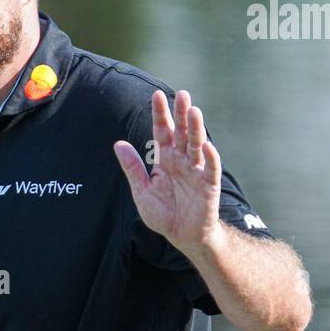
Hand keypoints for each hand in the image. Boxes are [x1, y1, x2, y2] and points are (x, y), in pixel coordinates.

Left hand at [113, 89, 221, 255]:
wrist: (182, 236)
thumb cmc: (163, 213)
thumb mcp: (142, 190)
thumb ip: (133, 168)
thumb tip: (118, 144)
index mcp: (165, 159)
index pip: (162, 132)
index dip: (160, 114)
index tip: (157, 95)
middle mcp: (182, 161)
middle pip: (183, 133)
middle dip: (182, 114)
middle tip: (182, 94)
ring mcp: (196, 171)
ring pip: (197, 146)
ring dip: (196, 129)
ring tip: (194, 111)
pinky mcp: (209, 185)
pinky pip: (210, 169)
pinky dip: (210, 158)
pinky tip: (208, 146)